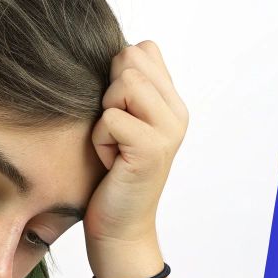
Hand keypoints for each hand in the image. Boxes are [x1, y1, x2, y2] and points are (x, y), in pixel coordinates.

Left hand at [85, 40, 188, 277]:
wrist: (120, 228)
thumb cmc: (112, 176)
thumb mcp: (122, 122)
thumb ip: (127, 87)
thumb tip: (118, 49)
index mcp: (172, 102)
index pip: (143, 49)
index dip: (117, 74)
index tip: (120, 114)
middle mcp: (177, 112)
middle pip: (130, 59)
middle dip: (109, 92)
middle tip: (114, 132)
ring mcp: (168, 129)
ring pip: (123, 83)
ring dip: (104, 116)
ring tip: (114, 146)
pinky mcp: (152, 147)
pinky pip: (110, 117)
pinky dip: (100, 140)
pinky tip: (112, 162)